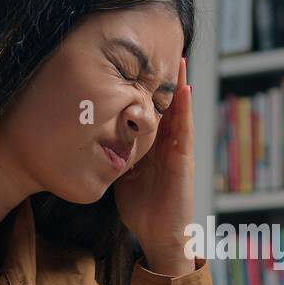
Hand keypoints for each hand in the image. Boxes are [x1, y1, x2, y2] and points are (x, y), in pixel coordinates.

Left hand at [114, 57, 194, 275]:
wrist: (158, 236)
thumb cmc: (143, 209)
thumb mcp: (124, 175)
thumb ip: (119, 155)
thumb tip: (97, 140)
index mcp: (155, 147)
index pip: (153, 111)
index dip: (149, 89)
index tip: (142, 64)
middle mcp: (168, 145)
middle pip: (169, 105)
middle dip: (167, 80)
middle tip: (166, 48)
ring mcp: (179, 151)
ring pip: (180, 112)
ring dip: (181, 86)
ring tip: (180, 59)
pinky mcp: (184, 160)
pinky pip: (184, 130)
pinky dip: (185, 110)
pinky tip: (184, 90)